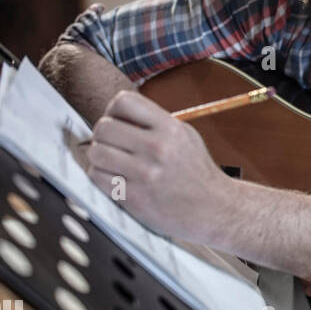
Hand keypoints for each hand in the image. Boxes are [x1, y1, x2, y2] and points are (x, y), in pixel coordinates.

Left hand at [83, 89, 231, 243]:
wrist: (213, 208)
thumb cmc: (196, 171)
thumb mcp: (185, 137)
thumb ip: (154, 123)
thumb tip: (116, 114)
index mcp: (170, 129)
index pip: (123, 101)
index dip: (113, 111)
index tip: (118, 123)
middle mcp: (158, 148)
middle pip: (103, 128)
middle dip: (103, 136)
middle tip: (112, 146)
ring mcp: (145, 174)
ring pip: (96, 153)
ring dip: (99, 158)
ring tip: (113, 163)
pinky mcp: (134, 197)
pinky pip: (97, 178)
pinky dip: (101, 178)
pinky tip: (116, 179)